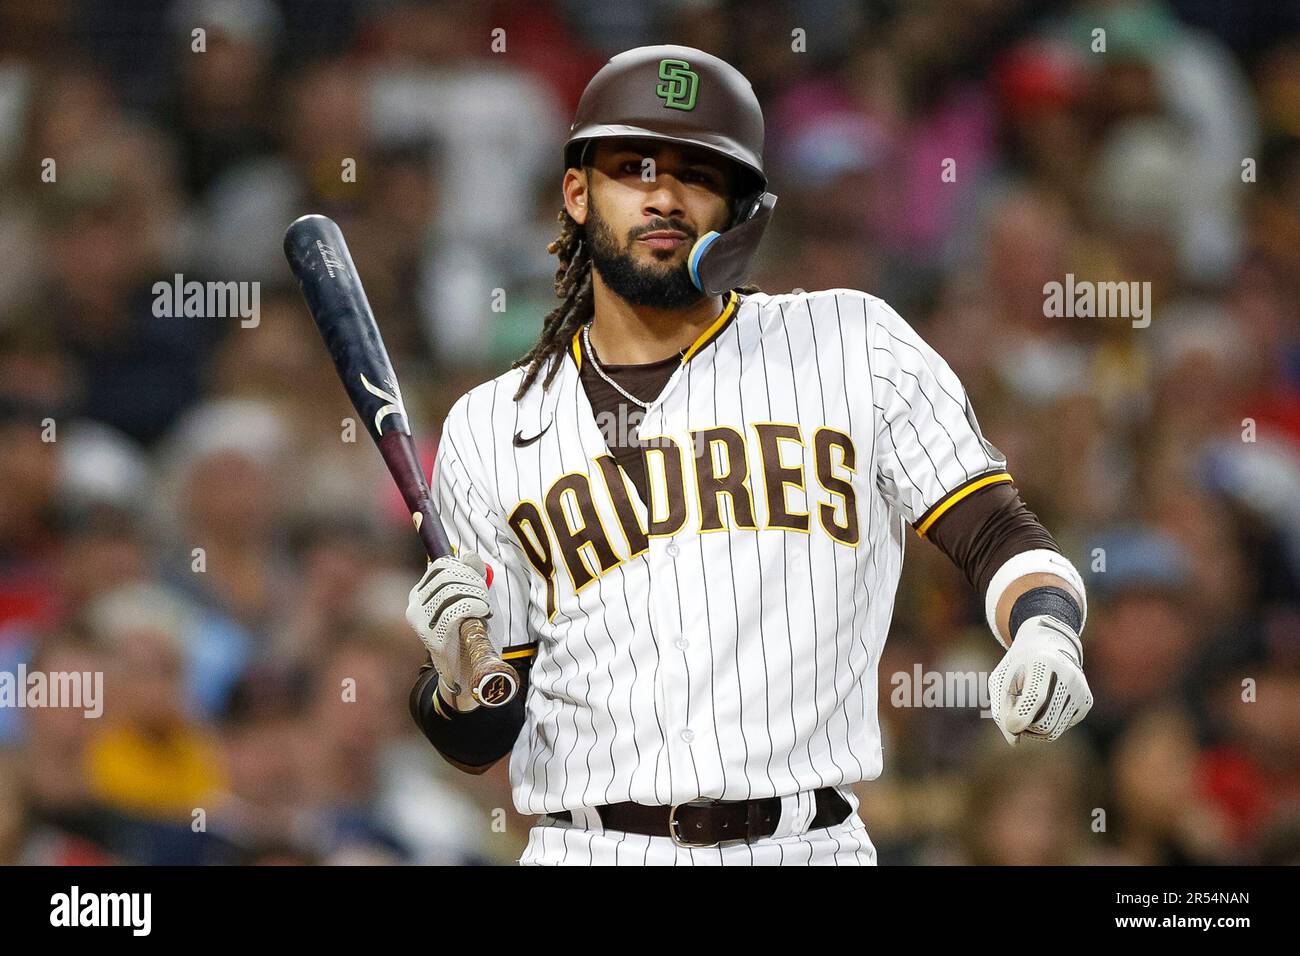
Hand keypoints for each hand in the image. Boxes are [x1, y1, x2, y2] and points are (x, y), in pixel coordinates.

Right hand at [405, 553, 491, 711]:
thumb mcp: (471, 598)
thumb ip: (470, 575)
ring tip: (485, 606)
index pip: (440, 566)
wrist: (467, 672)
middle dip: (473, 581)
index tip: (477, 581)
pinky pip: (456, 610)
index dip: (464, 568)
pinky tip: (483, 613)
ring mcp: (421, 623)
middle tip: (484, 596)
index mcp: (420, 594)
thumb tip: (469, 555)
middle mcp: (415, 607)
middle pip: (447, 576)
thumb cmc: (469, 633)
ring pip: (452, 591)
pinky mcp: (433, 637)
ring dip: (476, 595)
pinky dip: (475, 607)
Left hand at [988, 615, 1092, 745]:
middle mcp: (1068, 674)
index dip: (1021, 716)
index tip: (1011, 726)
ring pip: (1054, 730)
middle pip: (1044, 722)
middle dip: (1025, 727)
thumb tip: (1014, 742)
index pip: (1035, 697)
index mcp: (1044, 662)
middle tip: (1014, 720)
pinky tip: (1042, 708)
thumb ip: (1001, 710)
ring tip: (1024, 716)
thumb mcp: (1001, 680)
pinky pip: (1062, 726)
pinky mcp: (1087, 701)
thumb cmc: (1018, 666)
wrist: (1049, 646)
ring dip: (1034, 730)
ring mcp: (1081, 689)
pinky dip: (1047, 724)